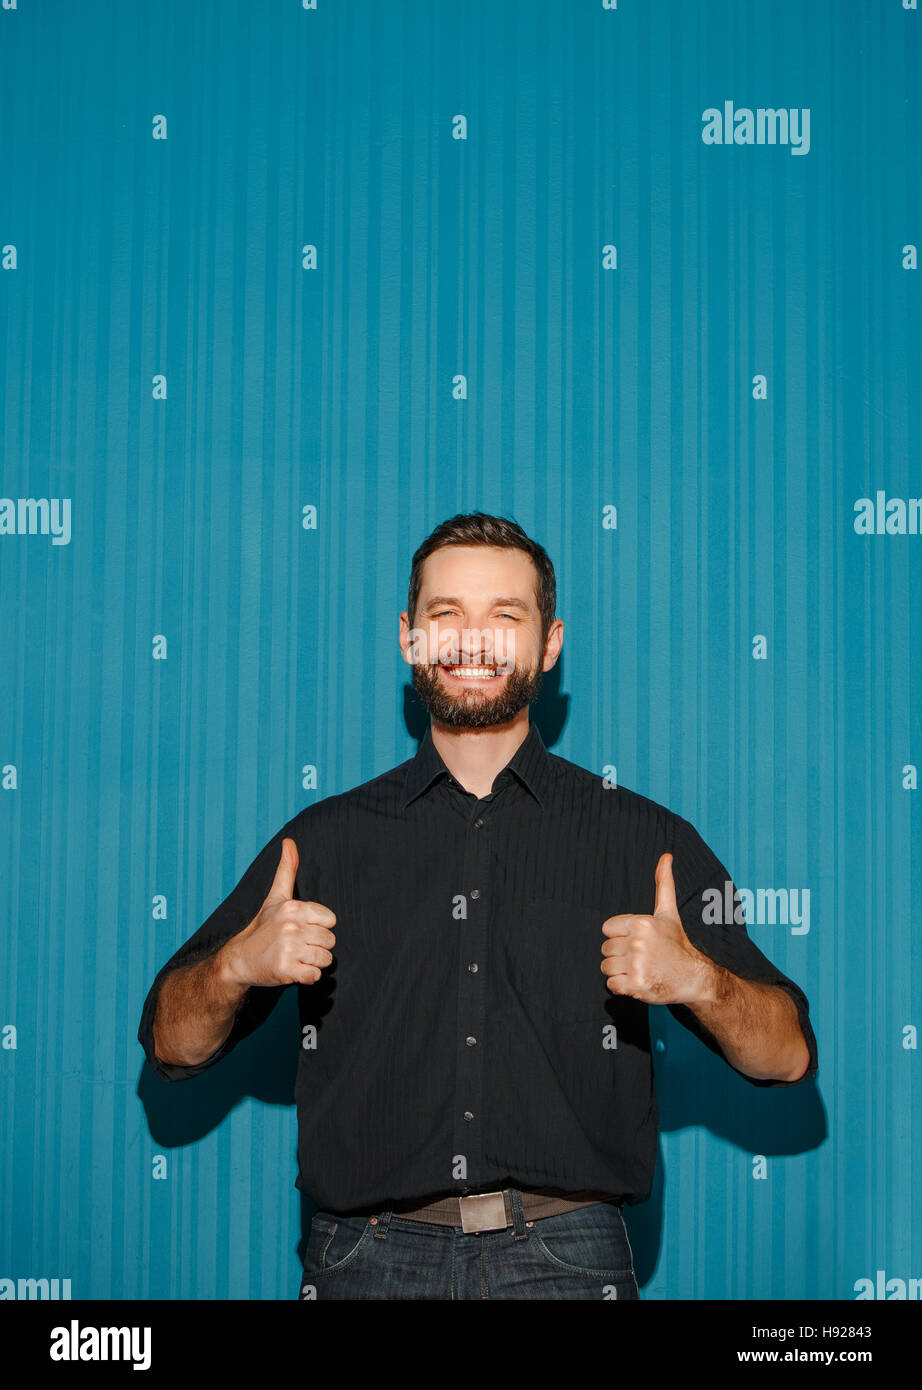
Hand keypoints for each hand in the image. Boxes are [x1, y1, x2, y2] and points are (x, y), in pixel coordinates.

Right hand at [218, 838, 336, 987]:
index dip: (319, 927)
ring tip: (296, 957)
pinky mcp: (286, 971)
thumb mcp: (275, 897)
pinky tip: (293, 969)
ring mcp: (288, 949)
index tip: (302, 928)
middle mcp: (291, 926)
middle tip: (297, 945)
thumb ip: (287, 870)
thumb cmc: (262, 927)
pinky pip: (315, 976)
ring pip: (326, 959)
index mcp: (293, 907)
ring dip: (313, 962)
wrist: (239, 958)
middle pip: (330, 941)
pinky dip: (307, 976)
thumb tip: (289, 841)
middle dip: (317, 946)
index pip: (331, 920)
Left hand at [600, 853, 709, 1004]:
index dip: (619, 936)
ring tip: (640, 969)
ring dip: (619, 971)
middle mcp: (637, 943)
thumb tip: (666, 856)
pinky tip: (637, 981)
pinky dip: (621, 987)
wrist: (695, 977)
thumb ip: (663, 884)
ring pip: (606, 967)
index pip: (607, 929)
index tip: (637, 941)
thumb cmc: (678, 944)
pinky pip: (611, 985)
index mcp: (640, 923)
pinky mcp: (636, 986)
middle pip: (606, 949)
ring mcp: (637, 965)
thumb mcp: (668, 913)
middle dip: (620, 955)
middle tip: (641, 957)